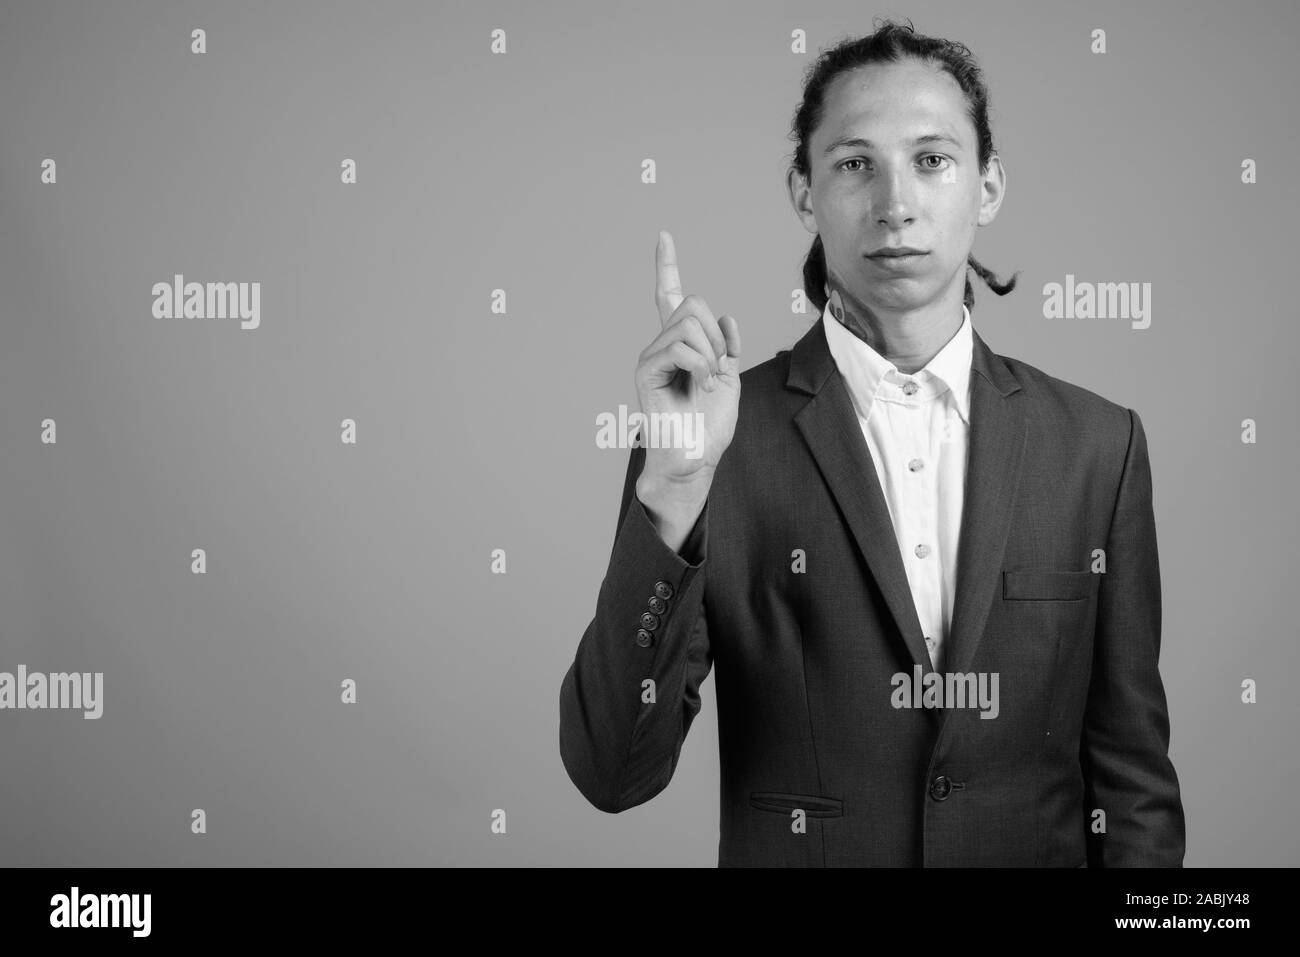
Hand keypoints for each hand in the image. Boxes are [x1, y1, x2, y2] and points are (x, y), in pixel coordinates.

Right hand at [633, 230, 741, 488]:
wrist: (695, 458)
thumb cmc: (709, 424)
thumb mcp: (730, 378)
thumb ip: (728, 346)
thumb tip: (725, 315)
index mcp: (680, 344)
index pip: (670, 296)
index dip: (667, 266)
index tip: (663, 236)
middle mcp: (661, 345)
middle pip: (693, 305)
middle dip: (718, 335)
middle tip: (719, 368)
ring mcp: (651, 357)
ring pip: (689, 325)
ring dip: (711, 353)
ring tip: (707, 381)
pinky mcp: (645, 372)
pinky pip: (680, 347)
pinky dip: (699, 364)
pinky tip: (699, 384)